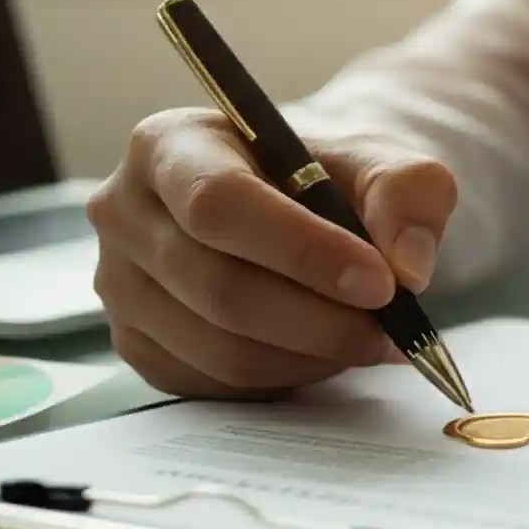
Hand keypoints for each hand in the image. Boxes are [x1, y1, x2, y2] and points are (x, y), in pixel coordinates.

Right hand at [86, 107, 456, 397]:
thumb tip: (408, 265)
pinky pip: (216, 384)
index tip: (380, 284)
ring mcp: (120, 286)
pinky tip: (322, 350)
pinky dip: (285, 378)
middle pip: (220, 288)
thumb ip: (407, 192)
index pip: (220, 204)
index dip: (303, 251)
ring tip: (367, 338)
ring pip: (221, 349)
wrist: (294, 205)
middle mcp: (125, 214)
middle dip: (321, 320)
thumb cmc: (324, 176)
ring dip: (311, 355)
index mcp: (169, 144)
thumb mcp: (378, 160)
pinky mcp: (138, 346)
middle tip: (391, 331)